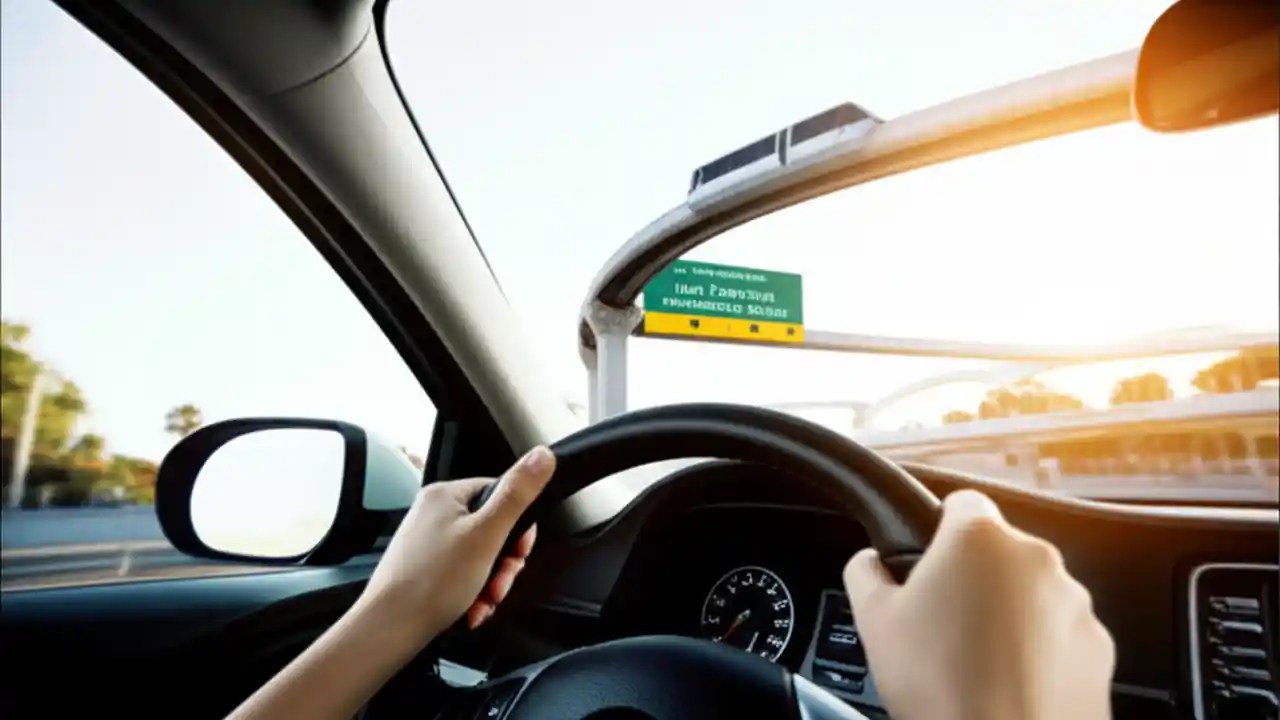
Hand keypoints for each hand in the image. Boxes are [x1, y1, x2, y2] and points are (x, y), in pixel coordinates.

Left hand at [356, 446, 555, 641]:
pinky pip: (463, 574)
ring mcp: (428, 542)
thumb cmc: (430, 583)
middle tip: (499, 583)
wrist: (388, 629)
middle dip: (503, 564)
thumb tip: (542, 456)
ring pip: (481, 556)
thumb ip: (517, 495)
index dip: (518, 527)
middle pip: (493, 529)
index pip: (500, 494)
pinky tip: (471, 610)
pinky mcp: (426, 568)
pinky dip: (473, 594)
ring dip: (491, 583)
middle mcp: (434, 513)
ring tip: (483, 601)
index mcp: (446, 495)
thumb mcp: (487, 535)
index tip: (518, 552)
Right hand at [843, 490, 1114, 719]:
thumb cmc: (939, 686)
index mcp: (978, 538)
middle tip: (943, 623)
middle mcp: (1035, 557)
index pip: (961, 502)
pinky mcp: (1099, 644)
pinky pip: (1060, 632)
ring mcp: (1075, 602)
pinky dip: (1040, 648)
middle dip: (974, 578)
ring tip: (977, 660)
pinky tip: (1011, 681)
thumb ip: (866, 572)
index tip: (928, 562)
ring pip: (1031, 591)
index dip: (939, 530)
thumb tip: (872, 563)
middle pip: (997, 551)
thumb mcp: (873, 621)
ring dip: (1008, 613)